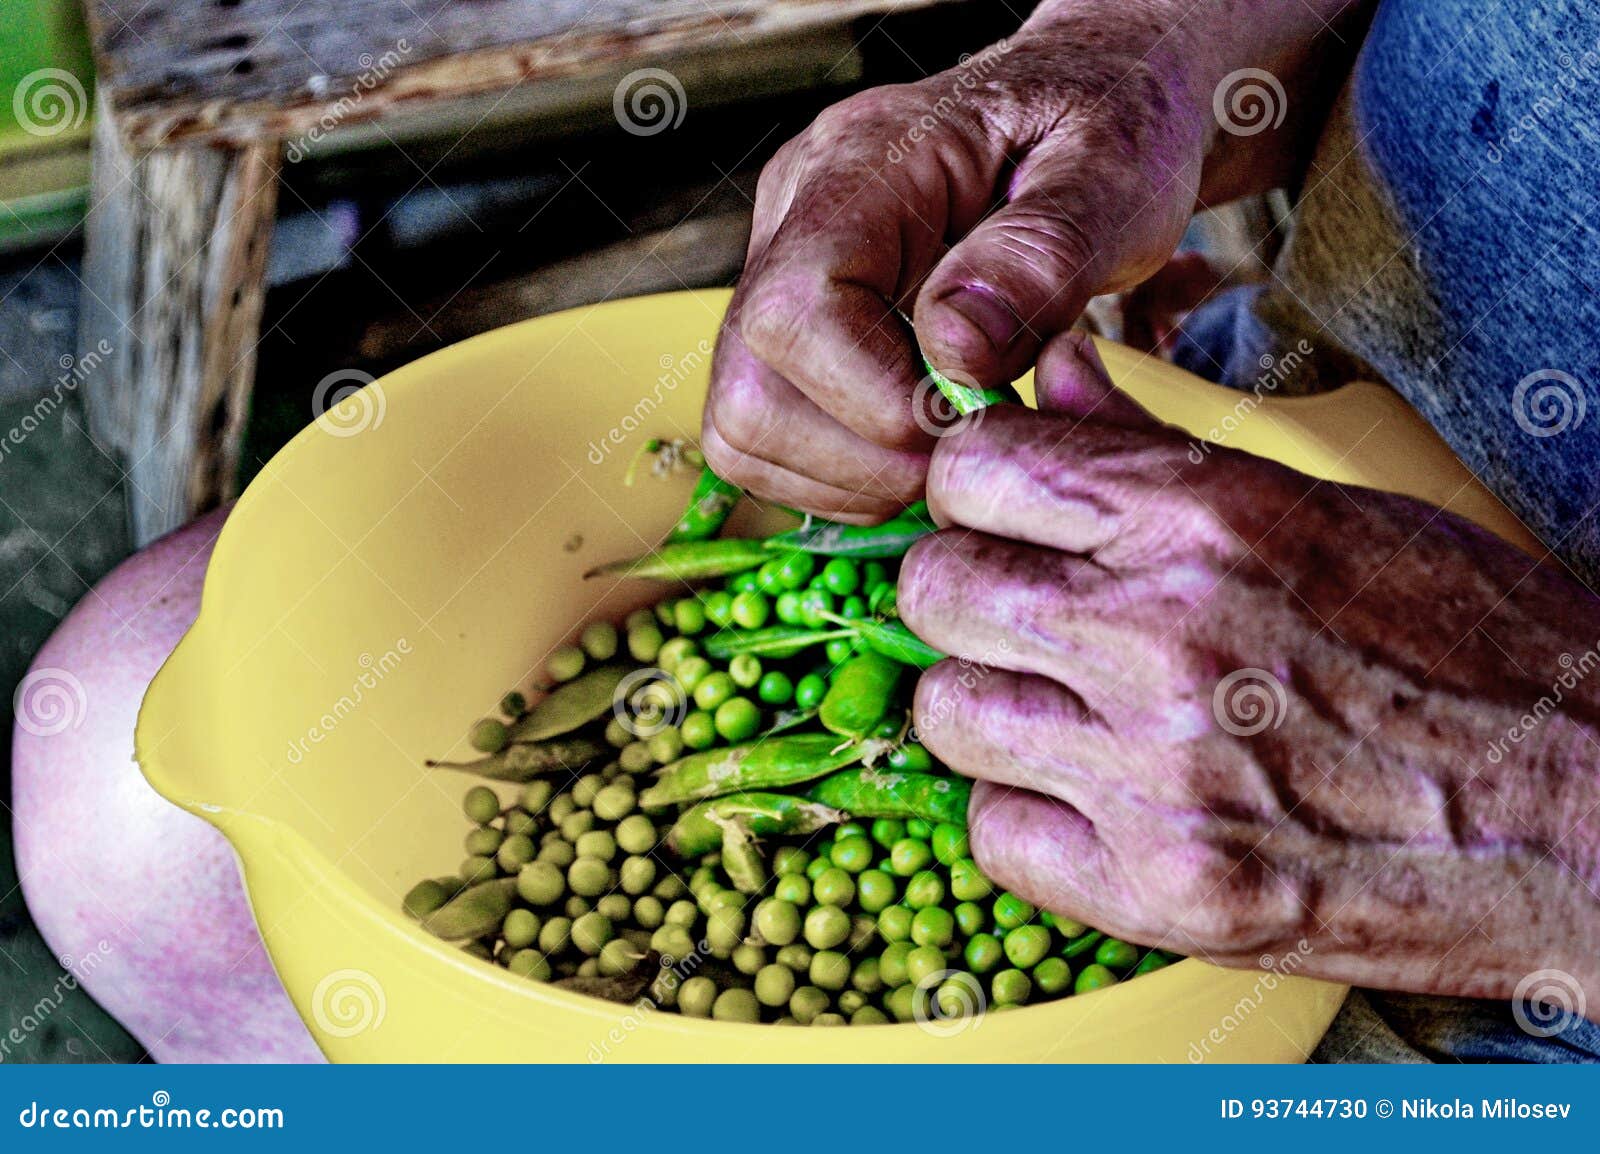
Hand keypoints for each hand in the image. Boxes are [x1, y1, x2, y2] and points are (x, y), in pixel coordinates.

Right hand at [703, 0, 1365, 520]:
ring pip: (744, 429)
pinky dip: (844, 476)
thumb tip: (955, 354)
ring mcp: (785, 274)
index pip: (794, 310)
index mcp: (862, 167)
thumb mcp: (1112, 173)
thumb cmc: (1107, 124)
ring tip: (949, 453)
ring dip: (850, 479)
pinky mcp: (797, 330)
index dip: (869, 401)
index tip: (961, 420)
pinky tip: (922, 448)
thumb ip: (1039, 256)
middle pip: (748, 390)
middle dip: (860, 461)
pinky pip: (771, 438)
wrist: (1091, 99)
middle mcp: (796, 217)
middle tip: (962, 457)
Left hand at [903, 331, 1599, 1007]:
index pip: (976, 468)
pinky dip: (1022, 815)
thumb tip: (1052, 373)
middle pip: (935, 589)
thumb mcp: (1324, 509)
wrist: (1593, 813)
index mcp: (1209, 521)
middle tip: (1020, 612)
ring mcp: (1156, 774)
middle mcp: (1163, 638)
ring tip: (1055, 710)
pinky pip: (992, 838)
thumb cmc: (1475, 648)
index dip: (973, 487)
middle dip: (964, 591)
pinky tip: (1085, 798)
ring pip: (945, 714)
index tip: (998, 510)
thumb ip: (1156, 448)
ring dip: (984, 705)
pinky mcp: (1164, 892)